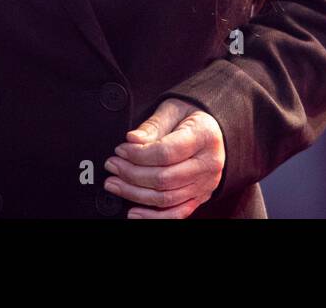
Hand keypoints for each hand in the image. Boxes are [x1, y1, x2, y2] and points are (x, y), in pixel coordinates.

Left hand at [104, 97, 224, 217]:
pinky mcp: (200, 198)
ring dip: (135, 194)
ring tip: (115, 184)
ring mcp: (206, 184)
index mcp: (205, 136)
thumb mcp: (173, 109)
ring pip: (166, 198)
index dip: (138, 154)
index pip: (166, 153)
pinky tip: (134, 212)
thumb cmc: (191, 117)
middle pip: (164, 178)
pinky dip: (153, 217)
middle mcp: (209, 163)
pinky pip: (176, 214)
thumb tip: (133, 140)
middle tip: (112, 166)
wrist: (213, 130)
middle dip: (131, 174)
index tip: (120, 150)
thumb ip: (153, 125)